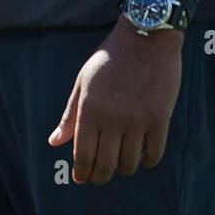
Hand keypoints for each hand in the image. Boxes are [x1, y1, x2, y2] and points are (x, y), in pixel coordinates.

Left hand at [47, 17, 183, 184]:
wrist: (146, 37)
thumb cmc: (111, 58)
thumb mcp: (83, 81)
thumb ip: (69, 115)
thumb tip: (54, 142)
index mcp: (90, 109)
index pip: (83, 156)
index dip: (81, 172)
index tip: (82, 178)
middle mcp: (113, 119)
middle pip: (106, 166)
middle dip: (100, 176)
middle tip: (100, 175)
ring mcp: (138, 120)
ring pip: (129, 164)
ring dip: (124, 168)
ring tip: (121, 161)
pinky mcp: (160, 119)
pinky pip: (153, 154)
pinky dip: (146, 161)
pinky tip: (142, 155)